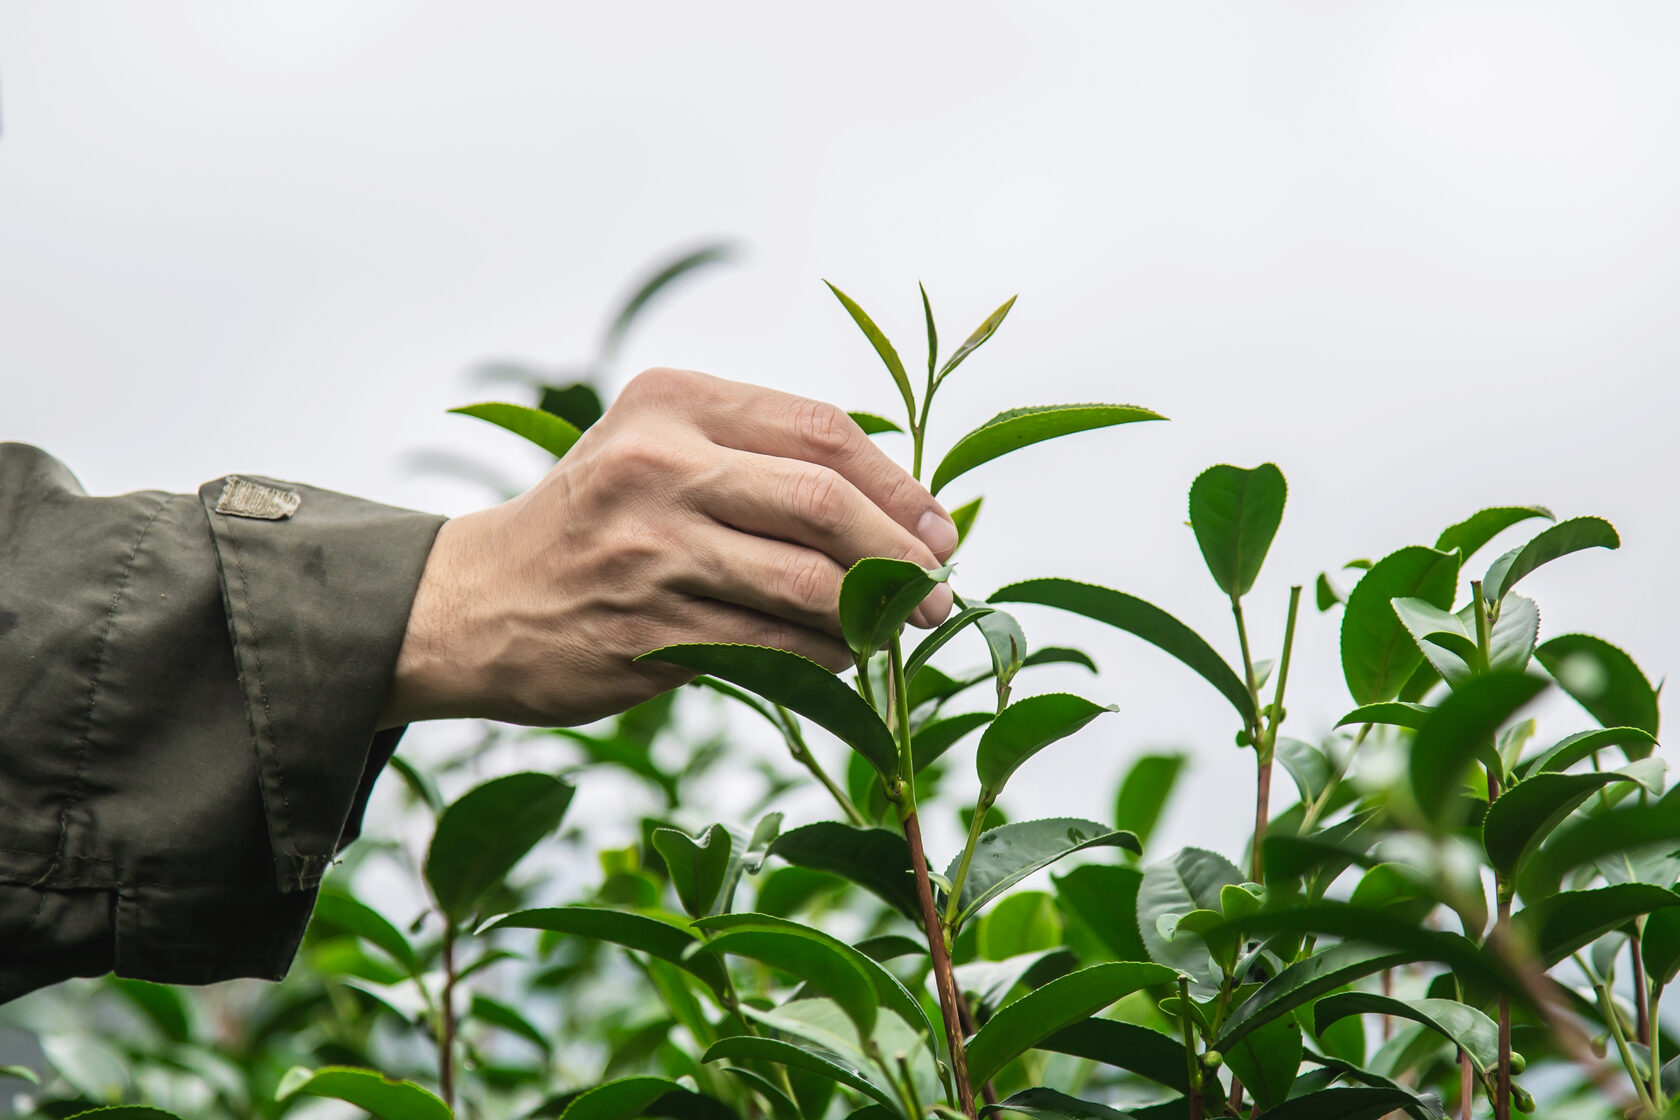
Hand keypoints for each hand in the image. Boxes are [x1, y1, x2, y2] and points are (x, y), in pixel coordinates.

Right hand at [380, 368, 958, 727]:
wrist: (475, 602)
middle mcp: (659, 465)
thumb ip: (760, 457)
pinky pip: (772, 648)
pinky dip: (825, 658)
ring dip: (872, 616)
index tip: (940, 529)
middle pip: (825, 503)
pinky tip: (841, 660)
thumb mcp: (659, 449)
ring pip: (807, 584)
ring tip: (900, 629)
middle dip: (900, 554)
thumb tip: (900, 507)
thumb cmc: (596, 522)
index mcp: (672, 402)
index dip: (899, 487)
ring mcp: (650, 551)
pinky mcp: (646, 631)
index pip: (823, 431)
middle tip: (938, 589)